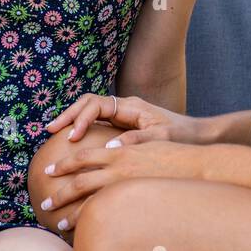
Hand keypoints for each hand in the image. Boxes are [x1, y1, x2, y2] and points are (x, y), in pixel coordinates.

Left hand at [40, 140, 200, 229]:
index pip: (85, 156)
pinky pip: (111, 214)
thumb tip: (112, 146)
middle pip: (81, 181)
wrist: (200, 166)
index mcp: (119, 150)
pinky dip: (96, 222)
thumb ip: (128, 146)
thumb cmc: (176, 153)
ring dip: (73, 213)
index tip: (50, 171)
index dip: (65, 164)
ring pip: (92, 201)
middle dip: (60, 192)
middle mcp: (120, 166)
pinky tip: (87, 232)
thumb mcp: (147, 142)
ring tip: (59, 223)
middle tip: (44, 202)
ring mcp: (128, 185)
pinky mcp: (138, 200)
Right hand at [45, 92, 212, 146]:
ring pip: (90, 111)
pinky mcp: (124, 125)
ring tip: (54, 132)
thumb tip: (110, 147)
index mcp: (132, 106)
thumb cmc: (184, 136)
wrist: (200, 136)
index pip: (97, 105)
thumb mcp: (163, 138)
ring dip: (72, 120)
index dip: (81, 118)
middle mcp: (125, 107)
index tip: (72, 137)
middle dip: (68, 114)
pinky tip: (72, 142)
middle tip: (50, 129)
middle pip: (88, 103)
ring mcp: (123, 115)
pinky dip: (83, 128)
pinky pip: (97, 122)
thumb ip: (138, 140)